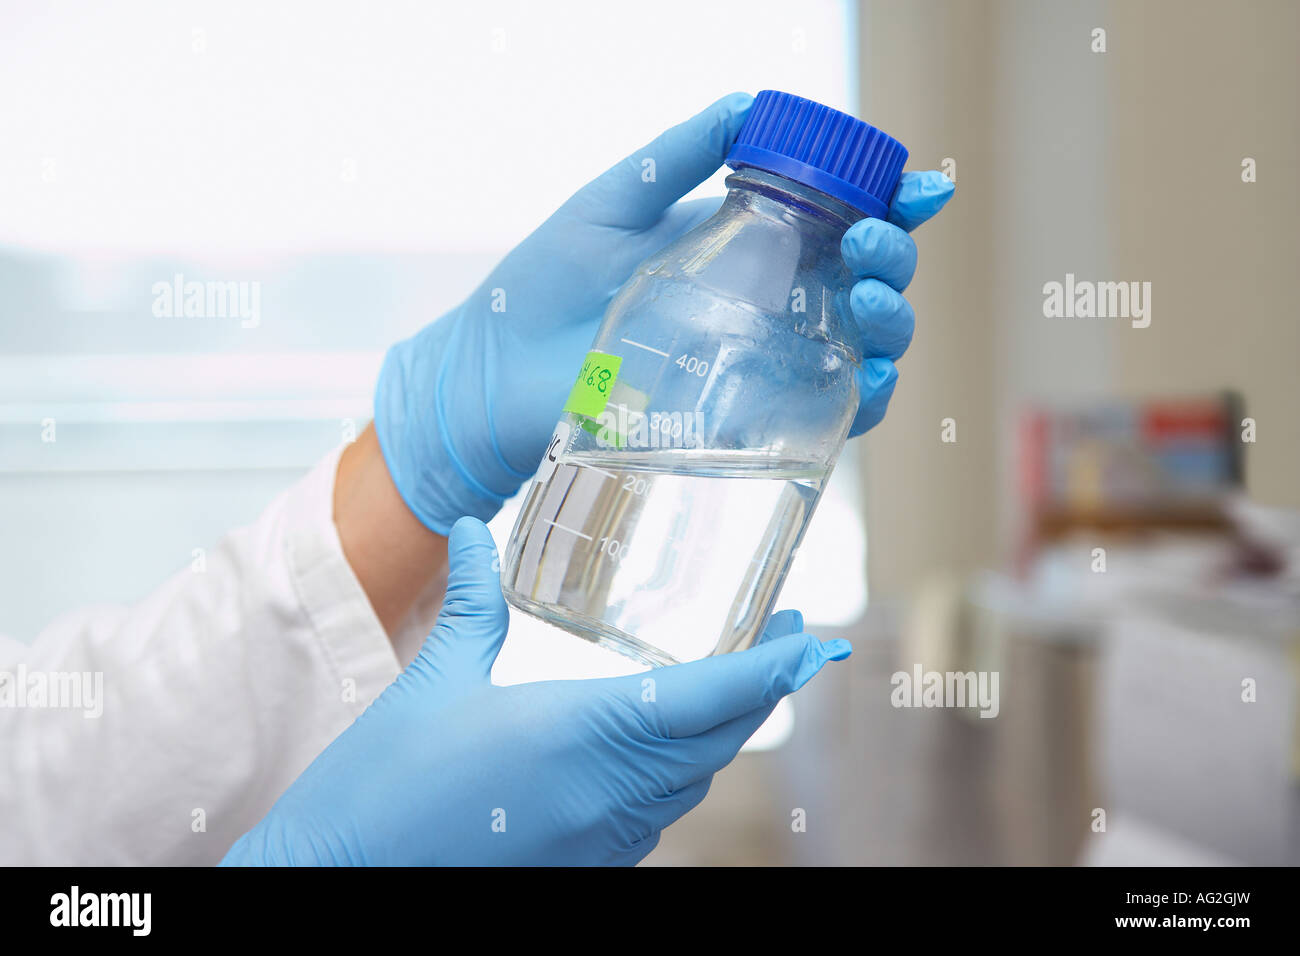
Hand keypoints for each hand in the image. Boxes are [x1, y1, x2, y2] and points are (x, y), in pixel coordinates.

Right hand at [221, 517, 849, 865]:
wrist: (338, 877)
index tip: (816, 640)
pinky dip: (676, 775)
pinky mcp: (583, 866)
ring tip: (729, 683)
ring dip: (721, 733)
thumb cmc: (380, 784)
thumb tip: (476, 532)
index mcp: (578, 732)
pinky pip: (655, 815)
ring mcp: (599, 838)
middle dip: (762, 691)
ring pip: (693, 782)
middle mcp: (606, 792)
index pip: (708, 697)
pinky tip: (657, 748)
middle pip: (718, 740)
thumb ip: (473, 603)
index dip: (772, 670)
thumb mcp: (434, 680)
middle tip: (785, 644)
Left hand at [374, 93, 953, 534]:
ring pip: (863, 345)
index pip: (840, 217)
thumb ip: (680, 154)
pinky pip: (829, 414)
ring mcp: (761, 365)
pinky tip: (866, 374)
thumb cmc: (544, 287)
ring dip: (891, 322)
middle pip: (868, 280)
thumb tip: (752, 101)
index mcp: (746, 243)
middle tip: (872, 244)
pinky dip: (864, 396)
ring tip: (869, 301)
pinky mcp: (745, 422)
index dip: (891, 201)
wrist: (493, 377)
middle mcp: (768, 304)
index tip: (919, 188)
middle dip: (895, 258)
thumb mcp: (615, 203)